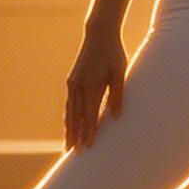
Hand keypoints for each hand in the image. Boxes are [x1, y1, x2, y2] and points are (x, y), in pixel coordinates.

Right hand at [65, 26, 129, 148]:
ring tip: (68, 145)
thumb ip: (118, 95)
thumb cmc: (114, 54)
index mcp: (92, 86)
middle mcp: (79, 87)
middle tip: (74, 154)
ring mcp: (73, 84)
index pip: (90, 115)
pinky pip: (69, 104)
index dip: (88, 132)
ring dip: (69, 129)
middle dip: (75, 136)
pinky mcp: (72, 81)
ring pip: (70, 112)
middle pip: (76, 117)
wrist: (98, 34)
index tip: (88, 147)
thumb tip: (116, 117)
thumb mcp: (120, 73)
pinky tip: (68, 125)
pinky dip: (68, 117)